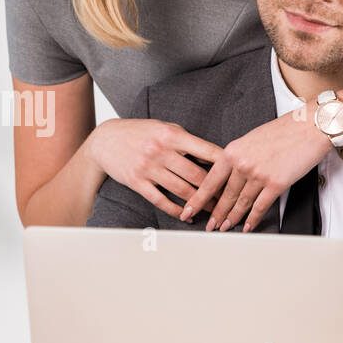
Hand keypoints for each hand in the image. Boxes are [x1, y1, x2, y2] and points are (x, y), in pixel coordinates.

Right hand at [87, 118, 227, 221]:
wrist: (105, 140)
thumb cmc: (138, 132)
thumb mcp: (163, 128)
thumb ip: (186, 140)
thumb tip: (212, 155)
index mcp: (172, 135)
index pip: (206, 151)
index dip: (224, 164)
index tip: (237, 174)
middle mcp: (161, 151)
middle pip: (197, 175)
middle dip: (215, 190)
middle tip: (229, 200)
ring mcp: (148, 168)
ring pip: (182, 190)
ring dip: (200, 203)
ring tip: (212, 211)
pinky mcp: (137, 182)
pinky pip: (161, 200)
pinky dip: (175, 210)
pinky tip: (186, 215)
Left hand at [182, 104, 331, 231]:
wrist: (310, 125)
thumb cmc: (284, 130)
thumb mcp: (251, 139)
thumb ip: (238, 156)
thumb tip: (231, 172)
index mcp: (232, 151)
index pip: (210, 180)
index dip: (198, 199)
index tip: (189, 209)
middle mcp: (242, 163)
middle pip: (224, 195)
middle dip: (214, 214)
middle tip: (207, 226)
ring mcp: (258, 175)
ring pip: (240, 203)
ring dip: (231, 218)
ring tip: (223, 228)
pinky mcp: (276, 184)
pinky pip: (260, 206)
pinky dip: (252, 219)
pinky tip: (246, 226)